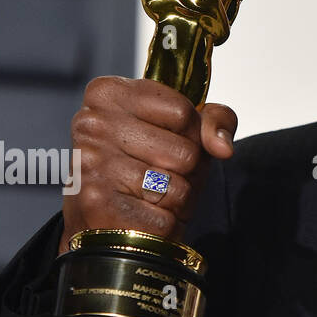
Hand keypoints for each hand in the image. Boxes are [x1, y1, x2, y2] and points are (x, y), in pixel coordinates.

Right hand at [58, 76, 236, 254]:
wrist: (106, 223)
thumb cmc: (146, 168)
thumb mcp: (182, 133)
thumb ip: (213, 121)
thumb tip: (223, 147)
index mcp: (107, 92)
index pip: (183, 111)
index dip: (192, 134)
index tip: (169, 140)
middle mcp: (92, 124)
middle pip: (184, 151)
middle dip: (186, 171)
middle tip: (160, 174)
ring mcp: (93, 164)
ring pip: (177, 186)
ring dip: (177, 199)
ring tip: (153, 196)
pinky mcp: (99, 205)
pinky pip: (166, 217)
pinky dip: (165, 223)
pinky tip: (143, 216)